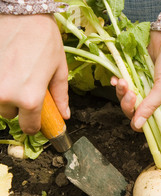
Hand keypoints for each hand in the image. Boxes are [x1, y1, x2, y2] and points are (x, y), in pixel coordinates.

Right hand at [0, 14, 68, 134]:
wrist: (21, 13)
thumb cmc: (43, 38)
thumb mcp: (59, 69)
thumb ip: (60, 96)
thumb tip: (65, 115)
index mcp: (30, 98)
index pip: (29, 127)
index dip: (35, 124)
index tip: (36, 119)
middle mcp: (6, 95)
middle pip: (10, 114)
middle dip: (18, 104)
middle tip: (26, 84)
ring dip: (5, 94)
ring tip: (15, 73)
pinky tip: (6, 67)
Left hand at [112, 30, 160, 131]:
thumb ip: (150, 105)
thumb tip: (138, 125)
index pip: (146, 120)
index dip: (137, 119)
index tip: (133, 110)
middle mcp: (152, 96)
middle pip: (133, 109)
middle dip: (127, 102)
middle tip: (129, 91)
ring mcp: (142, 84)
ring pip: (125, 96)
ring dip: (120, 90)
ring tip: (122, 80)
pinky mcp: (133, 72)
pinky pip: (121, 81)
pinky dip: (116, 81)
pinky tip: (116, 77)